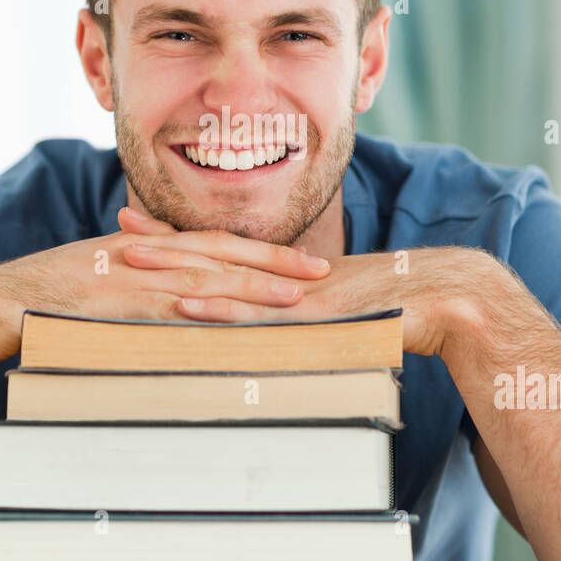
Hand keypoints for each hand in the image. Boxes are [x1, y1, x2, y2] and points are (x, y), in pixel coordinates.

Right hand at [0, 207, 329, 366]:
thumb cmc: (51, 291)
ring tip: (296, 299)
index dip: (262, 252)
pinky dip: (207, 316)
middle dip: (275, 264)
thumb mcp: (105, 273)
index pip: (215, 243)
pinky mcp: (119, 307)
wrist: (4, 300)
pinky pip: (171, 312)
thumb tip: (183, 291)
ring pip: (207, 280)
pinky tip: (237, 326)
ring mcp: (135, 280)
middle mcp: (148, 255)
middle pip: (223, 255)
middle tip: (321, 273)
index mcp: (148, 245)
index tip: (301, 262)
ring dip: (253, 288)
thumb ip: (144, 275)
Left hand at [119, 208, 505, 358]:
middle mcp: (285, 274)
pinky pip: (256, 315)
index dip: (178, 239)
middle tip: (115, 233)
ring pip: (225, 278)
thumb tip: (281, 331)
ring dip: (175, 269)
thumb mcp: (340, 310)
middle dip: (163, 244)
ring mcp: (295, 292)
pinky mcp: (310, 316)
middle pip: (213, 254)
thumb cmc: (398, 308)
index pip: (223, 249)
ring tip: (129, 261)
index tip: (138, 230)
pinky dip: (220, 310)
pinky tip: (185, 308)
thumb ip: (307, 317)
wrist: (445, 298)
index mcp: (289, 270)